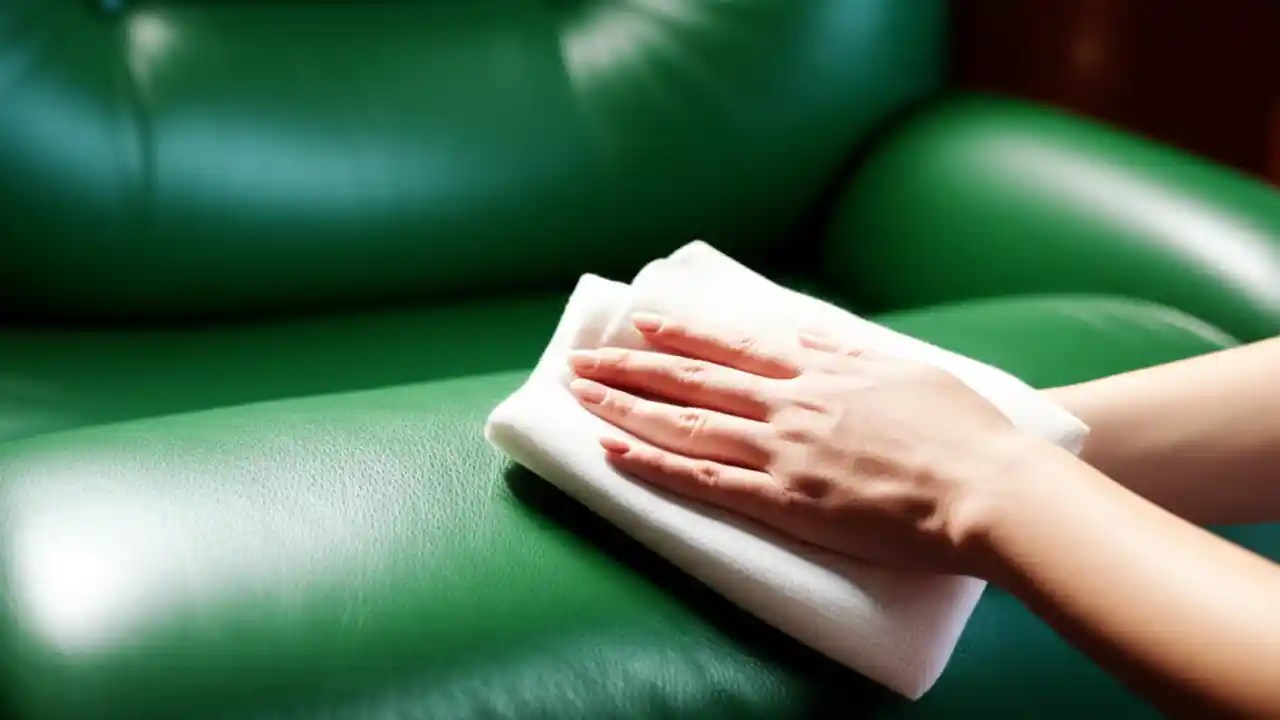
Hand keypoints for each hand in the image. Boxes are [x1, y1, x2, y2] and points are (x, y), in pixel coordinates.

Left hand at [567, 312, 1039, 574]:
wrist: (984, 484)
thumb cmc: (956, 429)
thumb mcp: (900, 368)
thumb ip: (844, 350)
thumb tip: (801, 331)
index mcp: (817, 371)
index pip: (730, 347)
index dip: (680, 334)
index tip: (640, 325)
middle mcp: (787, 404)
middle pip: (692, 381)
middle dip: (630, 369)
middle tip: (581, 360)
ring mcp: (780, 452)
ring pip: (684, 425)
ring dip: (626, 408)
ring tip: (580, 396)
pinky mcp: (782, 500)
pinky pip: (702, 481)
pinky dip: (652, 466)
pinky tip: (614, 453)